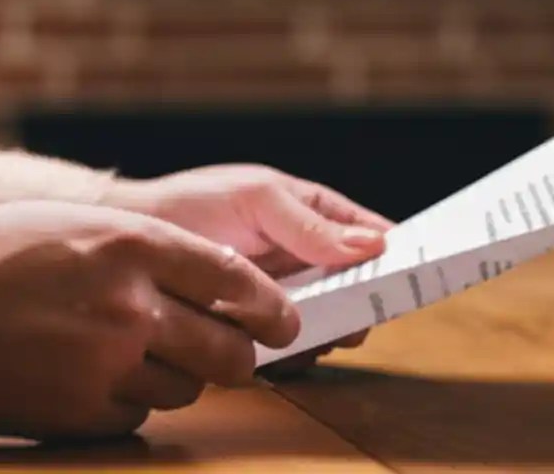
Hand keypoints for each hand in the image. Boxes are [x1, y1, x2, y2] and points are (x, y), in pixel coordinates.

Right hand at [0, 201, 297, 440]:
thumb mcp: (79, 222)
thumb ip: (149, 250)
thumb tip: (213, 282)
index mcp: (133, 245)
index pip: (235, 280)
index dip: (271, 305)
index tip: (285, 321)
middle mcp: (128, 305)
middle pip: (228, 349)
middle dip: (242, 355)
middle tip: (238, 354)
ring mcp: (103, 364)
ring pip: (188, 388)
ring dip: (181, 377)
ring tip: (143, 357)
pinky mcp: (77, 413)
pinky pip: (138, 416)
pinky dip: (131, 402)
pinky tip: (97, 380)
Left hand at [105, 165, 392, 363]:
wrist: (134, 241)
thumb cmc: (195, 203)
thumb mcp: (258, 199)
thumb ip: (312, 225)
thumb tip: (375, 242)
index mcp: (317, 215)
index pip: (374, 235)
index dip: (400, 253)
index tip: (419, 270)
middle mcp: (309, 259)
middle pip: (360, 287)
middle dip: (364, 303)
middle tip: (357, 314)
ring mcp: (287, 295)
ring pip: (332, 322)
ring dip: (330, 331)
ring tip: (315, 331)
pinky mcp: (260, 330)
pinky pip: (294, 349)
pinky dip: (294, 354)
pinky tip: (279, 348)